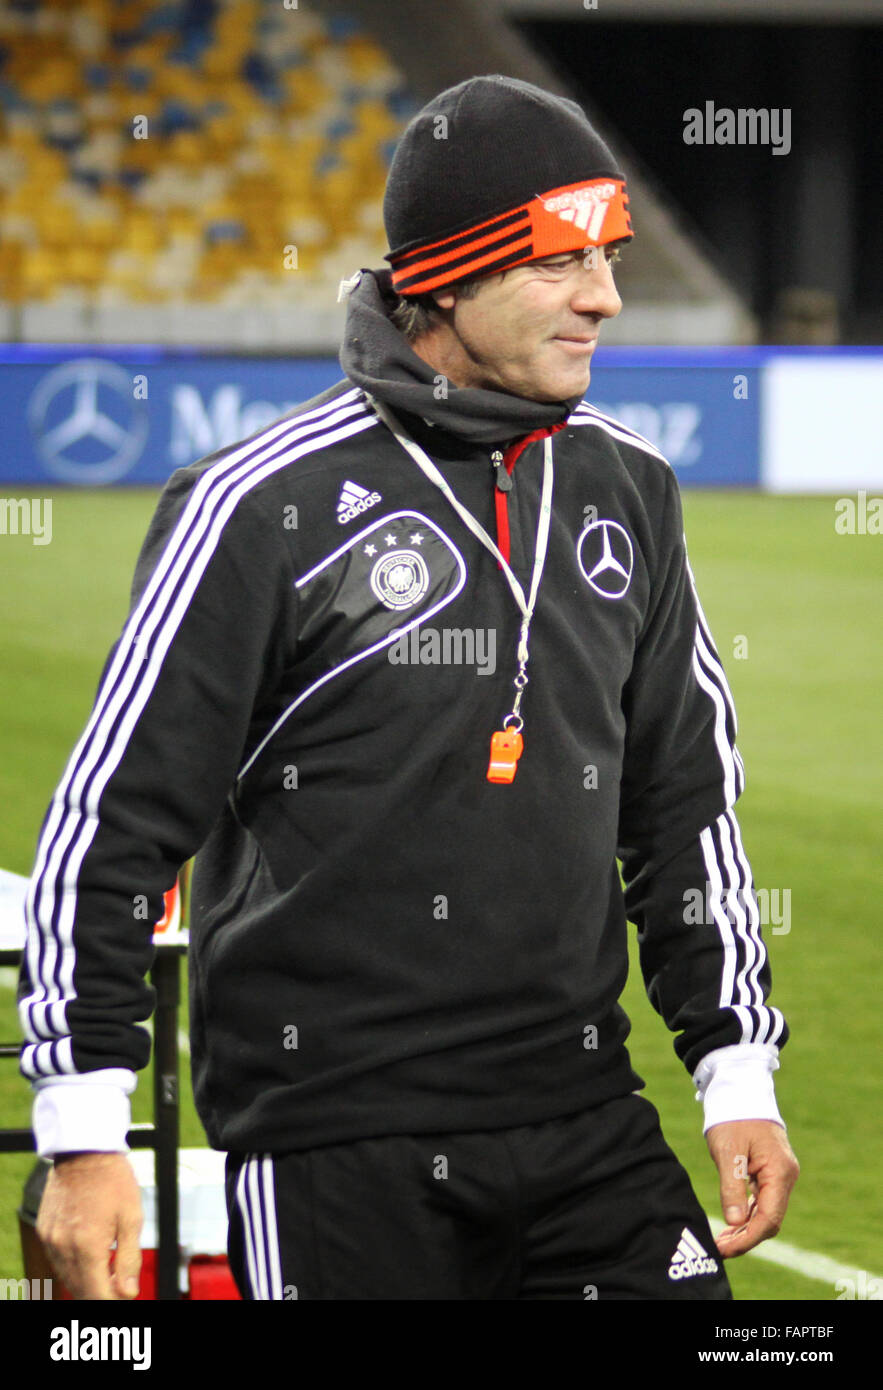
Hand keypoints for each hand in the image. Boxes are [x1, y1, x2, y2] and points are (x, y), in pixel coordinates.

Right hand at [37, 1151, 142, 1299]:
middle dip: (100, 1293)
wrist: (85, 1150)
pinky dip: (72, 1265)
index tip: (125, 1296)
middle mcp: (64, 1246)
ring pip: (66, 1277)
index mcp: (87, 1246)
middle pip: (79, 1289)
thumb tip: (128, 1292)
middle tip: (119, 1286)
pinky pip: (57, 1259)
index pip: (96, 1294)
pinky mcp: (45, 1230)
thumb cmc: (112, 1179)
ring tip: (108, 1270)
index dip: (112, 1300)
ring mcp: (51, 1238)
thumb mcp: (132, 1218)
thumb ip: (129, 1259)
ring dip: (86, 1281)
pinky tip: (89, 1255)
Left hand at [705, 1119, 798, 1257]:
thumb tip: (734, 1222)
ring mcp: (780, 1174)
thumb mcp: (728, 1150)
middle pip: (770, 1219)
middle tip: (719, 1247)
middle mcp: (785, 1176)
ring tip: (722, 1239)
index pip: (768, 1217)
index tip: (725, 1248)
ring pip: (767, 1211)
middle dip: (746, 1237)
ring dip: (746, 1228)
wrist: (741, 1088)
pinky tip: (732, 1222)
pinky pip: (763, 1200)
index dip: (748, 1238)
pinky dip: (748, 1213)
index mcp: (779, 1171)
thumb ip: (732, 1186)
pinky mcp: (771, 1171)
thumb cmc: (733, 1115)